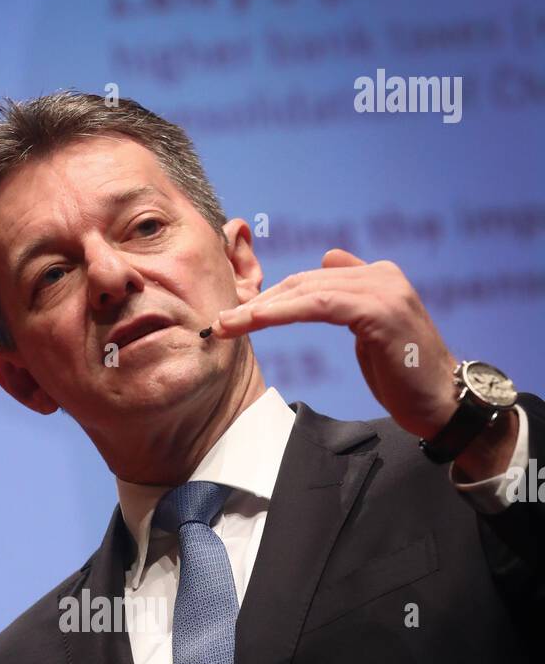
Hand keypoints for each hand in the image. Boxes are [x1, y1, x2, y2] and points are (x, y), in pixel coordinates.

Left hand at [209, 248, 459, 441]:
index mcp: (377, 277)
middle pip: (304, 282)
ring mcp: (382, 290)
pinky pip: (319, 305)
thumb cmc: (406, 375)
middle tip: (221, 321)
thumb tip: (328, 260)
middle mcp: (381, 275)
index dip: (272, 297)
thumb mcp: (372, 330)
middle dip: (259, 302)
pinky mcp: (380, 311)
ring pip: (307, 290)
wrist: (444, 402)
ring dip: (262, 309)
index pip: (312, 280)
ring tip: (228, 324)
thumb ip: (349, 298)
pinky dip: (284, 312)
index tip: (238, 316)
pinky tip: (257, 322)